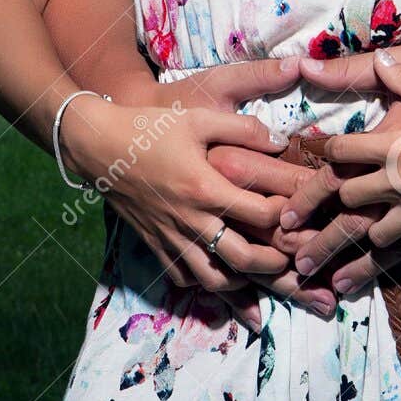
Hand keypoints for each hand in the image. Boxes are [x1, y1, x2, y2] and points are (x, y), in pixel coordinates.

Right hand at [59, 90, 297, 297]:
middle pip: (244, 259)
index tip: (300, 211)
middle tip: (292, 257)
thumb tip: (280, 142)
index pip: (261, 213)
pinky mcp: (156, 245)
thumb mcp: (198, 118)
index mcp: (206, 187)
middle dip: (275, 264)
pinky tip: (219, 275)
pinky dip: (205, 283)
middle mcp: (191, 220)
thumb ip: (242, 128)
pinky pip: (184, 278)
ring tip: (261, 273)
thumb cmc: (151, 128)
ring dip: (244, 282)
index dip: (287, 215)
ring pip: (214, 280)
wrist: (100, 147)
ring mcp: (172, 238)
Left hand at [285, 50, 400, 299]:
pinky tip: (395, 278)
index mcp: (397, 146)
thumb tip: (380, 57)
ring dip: (361, 243)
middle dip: (331, 208)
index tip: (310, 162)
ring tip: (340, 260)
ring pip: (377, 238)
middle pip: (350, 200)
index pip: (343, 153)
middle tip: (310, 221)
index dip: (322, 156)